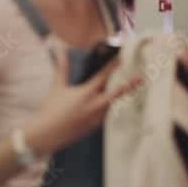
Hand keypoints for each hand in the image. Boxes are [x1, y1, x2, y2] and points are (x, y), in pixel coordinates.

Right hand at [24, 46, 142, 155]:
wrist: (46, 135)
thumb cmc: (50, 110)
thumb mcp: (57, 87)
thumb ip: (62, 68)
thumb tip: (61, 51)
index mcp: (85, 94)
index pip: (103, 77)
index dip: (114, 66)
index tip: (123, 58)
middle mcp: (94, 106)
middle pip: (116, 94)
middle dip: (129, 85)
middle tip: (141, 78)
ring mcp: (95, 118)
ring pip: (111, 105)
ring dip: (116, 97)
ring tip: (125, 89)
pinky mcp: (93, 127)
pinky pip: (104, 115)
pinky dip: (106, 108)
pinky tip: (104, 104)